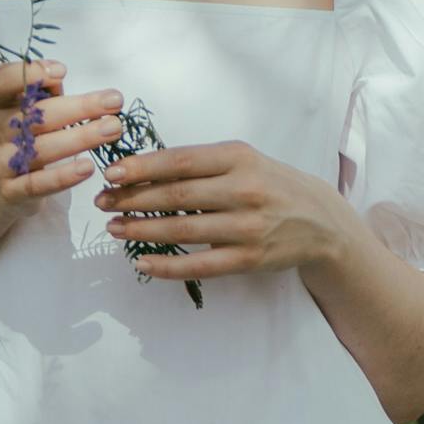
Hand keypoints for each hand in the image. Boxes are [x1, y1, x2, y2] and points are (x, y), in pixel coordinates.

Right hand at [0, 60, 123, 223]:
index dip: (28, 74)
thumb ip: (41, 91)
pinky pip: (38, 184)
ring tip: (112, 129)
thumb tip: (59, 75)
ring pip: (42, 149)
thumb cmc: (20, 136)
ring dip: (81, 137)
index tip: (62, 71)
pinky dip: (64, 176)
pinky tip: (88, 167)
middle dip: (80, 107)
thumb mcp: (23, 109)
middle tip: (115, 101)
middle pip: (36, 115)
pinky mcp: (11, 192)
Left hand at [95, 140, 350, 285]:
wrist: (319, 219)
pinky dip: (168, 266)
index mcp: (238, 157)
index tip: (112, 172)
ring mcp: (247, 227)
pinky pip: (201, 265)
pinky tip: (143, 262)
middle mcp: (243, 190)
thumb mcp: (242, 159)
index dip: (143, 167)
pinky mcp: (249, 259)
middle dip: (134, 199)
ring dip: (143, 230)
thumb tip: (145, 169)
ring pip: (184, 230)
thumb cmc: (269, 182)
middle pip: (177, 196)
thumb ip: (202, 163)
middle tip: (103, 202)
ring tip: (115, 228)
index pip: (181, 161)